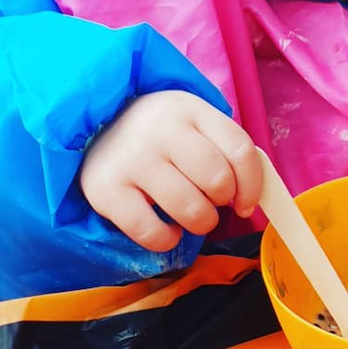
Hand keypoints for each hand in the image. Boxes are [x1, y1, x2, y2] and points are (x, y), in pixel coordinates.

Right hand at [80, 91, 261, 250]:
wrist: (95, 128)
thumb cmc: (159, 132)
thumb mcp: (193, 122)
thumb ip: (223, 148)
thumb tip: (248, 197)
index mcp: (191, 109)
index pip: (240, 149)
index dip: (252, 184)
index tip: (245, 202)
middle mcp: (162, 130)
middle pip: (217, 180)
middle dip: (223, 201)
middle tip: (211, 201)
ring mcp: (133, 160)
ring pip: (190, 209)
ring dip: (200, 223)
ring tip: (192, 214)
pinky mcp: (106, 191)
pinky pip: (152, 233)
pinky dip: (167, 240)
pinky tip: (165, 226)